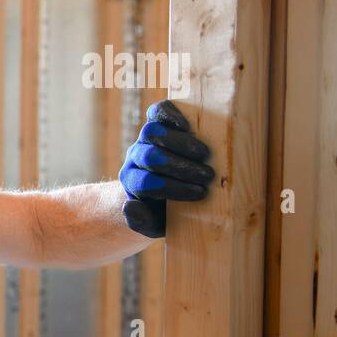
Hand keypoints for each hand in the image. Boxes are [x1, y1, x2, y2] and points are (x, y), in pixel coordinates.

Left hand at [118, 100, 214, 237]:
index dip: (174, 188)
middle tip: (207, 176)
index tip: (199, 194)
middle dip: (180, 167)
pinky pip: (158, 112)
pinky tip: (189, 125)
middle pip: (150, 157)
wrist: (165, 188)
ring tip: (205, 155)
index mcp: (133, 183)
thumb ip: (141, 222)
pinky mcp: (158, 121)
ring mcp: (145, 138)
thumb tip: (128, 205)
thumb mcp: (154, 224)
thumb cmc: (164, 209)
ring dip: (181, 143)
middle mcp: (135, 158)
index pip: (146, 183)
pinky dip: (172, 115)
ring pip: (152, 132)